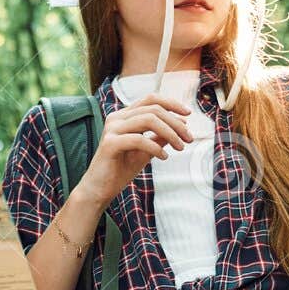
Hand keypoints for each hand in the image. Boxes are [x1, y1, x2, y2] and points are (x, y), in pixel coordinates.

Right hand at [73, 93, 193, 206]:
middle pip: (153, 109)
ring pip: (148, 120)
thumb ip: (160, 137)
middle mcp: (117, 118)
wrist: (99, 190)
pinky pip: (139, 139)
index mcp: (124, 116)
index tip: (188, 114)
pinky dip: (155, 147)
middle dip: (175, 123)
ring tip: (180, 148)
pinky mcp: (110, 144)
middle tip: (189, 138)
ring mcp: (112, 129)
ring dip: (170, 133)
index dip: (171, 104)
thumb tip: (181, 125)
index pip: (150, 99)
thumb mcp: (146, 151)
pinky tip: (164, 157)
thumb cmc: (120, 170)